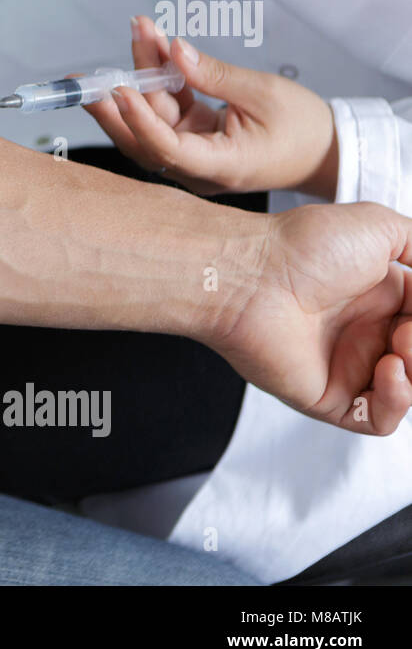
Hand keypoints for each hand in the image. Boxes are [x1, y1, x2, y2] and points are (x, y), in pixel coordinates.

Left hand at [83, 16, 338, 198]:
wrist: (327, 151)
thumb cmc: (304, 128)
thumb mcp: (263, 93)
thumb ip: (213, 74)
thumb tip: (174, 50)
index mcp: (219, 167)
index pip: (165, 148)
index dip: (139, 119)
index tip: (119, 89)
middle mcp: (196, 168)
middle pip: (142, 138)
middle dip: (115, 103)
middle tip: (84, 77)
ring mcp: (192, 154)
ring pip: (153, 117)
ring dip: (143, 76)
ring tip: (139, 31)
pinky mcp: (194, 139)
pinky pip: (168, 110)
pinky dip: (162, 80)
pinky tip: (156, 45)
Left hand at [216, 202, 411, 434]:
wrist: (251, 275)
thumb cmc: (304, 247)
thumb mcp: (382, 228)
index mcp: (380, 296)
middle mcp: (364, 333)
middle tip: (410, 329)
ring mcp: (345, 367)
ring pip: (406, 390)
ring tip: (402, 343)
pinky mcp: (325, 397)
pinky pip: (375, 420)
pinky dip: (396, 401)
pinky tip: (390, 369)